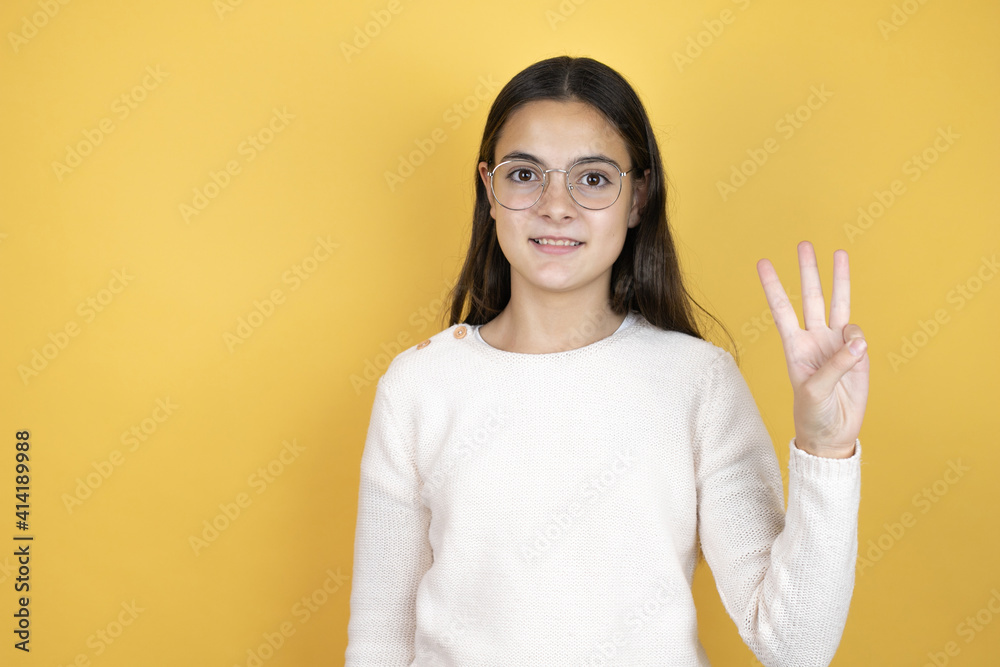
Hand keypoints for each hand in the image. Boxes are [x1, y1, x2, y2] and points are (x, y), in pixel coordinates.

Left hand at [756, 241, 868, 458]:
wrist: (832, 434)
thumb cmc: (813, 415)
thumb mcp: (814, 392)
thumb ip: (834, 366)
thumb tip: (857, 342)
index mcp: (793, 346)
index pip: (782, 309)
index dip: (773, 286)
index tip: (762, 263)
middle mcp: (813, 339)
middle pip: (811, 297)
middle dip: (807, 271)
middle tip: (804, 244)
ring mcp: (835, 344)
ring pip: (837, 304)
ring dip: (838, 279)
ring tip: (840, 253)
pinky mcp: (857, 353)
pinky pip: (858, 334)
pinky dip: (858, 338)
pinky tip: (856, 352)